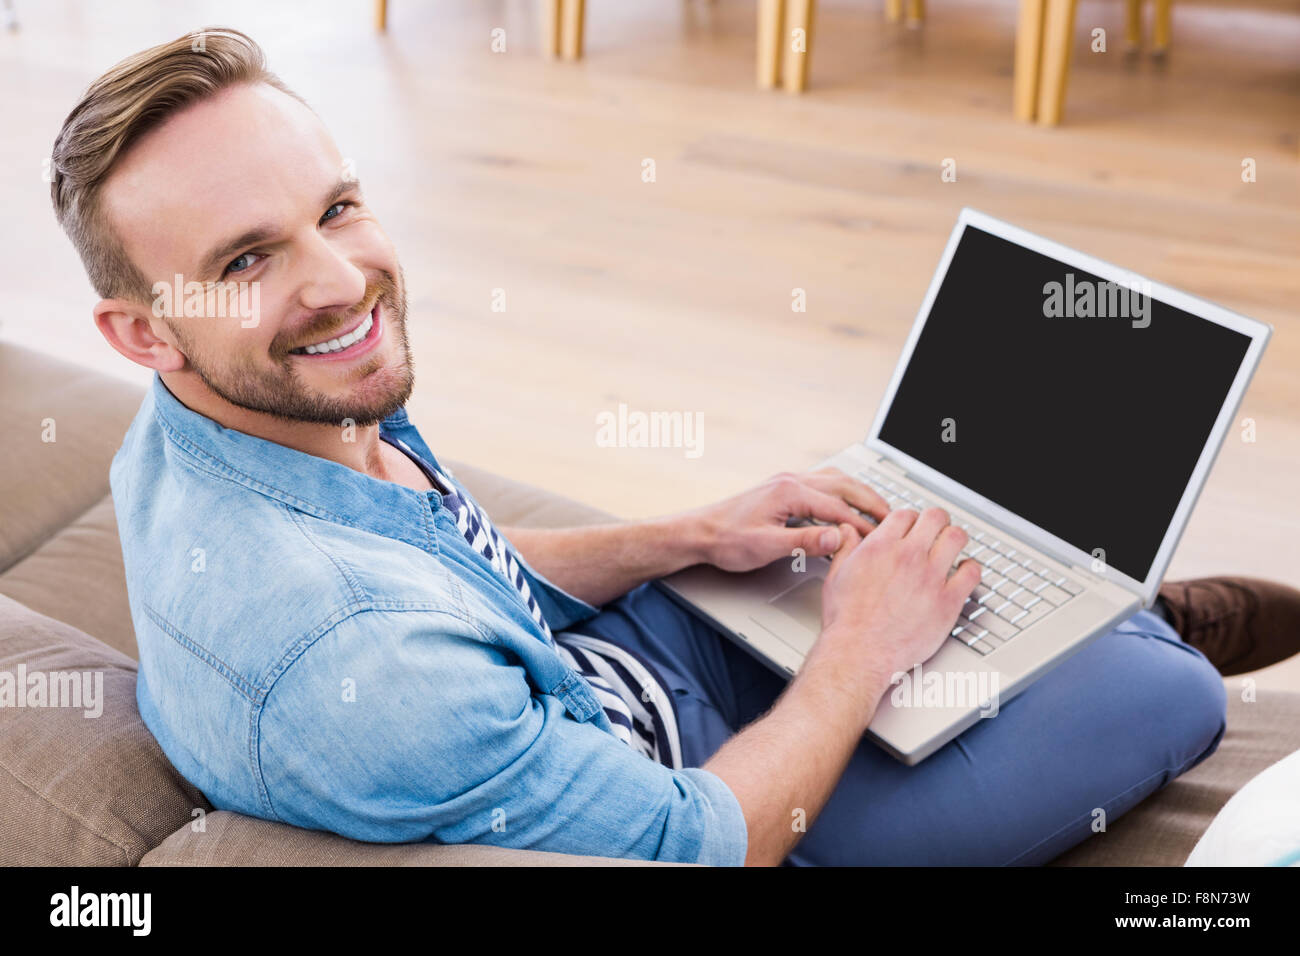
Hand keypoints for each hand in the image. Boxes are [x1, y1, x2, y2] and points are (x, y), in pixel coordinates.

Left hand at [691, 467, 888, 572]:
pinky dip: (842, 492)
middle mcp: (791, 481)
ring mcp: (786, 482)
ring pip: (834, 480)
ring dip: (858, 492)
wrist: (699, 532)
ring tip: (878, 509)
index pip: (838, 507)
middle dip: (870, 501)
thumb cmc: (726, 540)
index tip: (880, 539)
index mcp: (789, 491)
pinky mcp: (782, 489)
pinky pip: (822, 483)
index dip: (862, 524)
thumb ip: (804, 542)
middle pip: (843, 485)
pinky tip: (847, 502)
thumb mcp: (766, 546)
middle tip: (893, 517)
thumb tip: (837, 538)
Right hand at [811, 507, 981, 721]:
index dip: (910, 520)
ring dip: (955, 539)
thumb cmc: (847, 621)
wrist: (860, 653)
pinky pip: (972, 573)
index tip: (912, 528)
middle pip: (935, 518)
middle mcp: (907, 557)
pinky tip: (963, 574)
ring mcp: (930, 577)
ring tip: (952, 547)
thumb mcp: (836, 576)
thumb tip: (847, 532)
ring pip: (957, 538)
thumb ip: (845, 548)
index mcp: (880, 547)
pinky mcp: (948, 601)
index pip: (906, 514)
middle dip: (936, 522)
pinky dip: (970, 569)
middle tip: (936, 531)